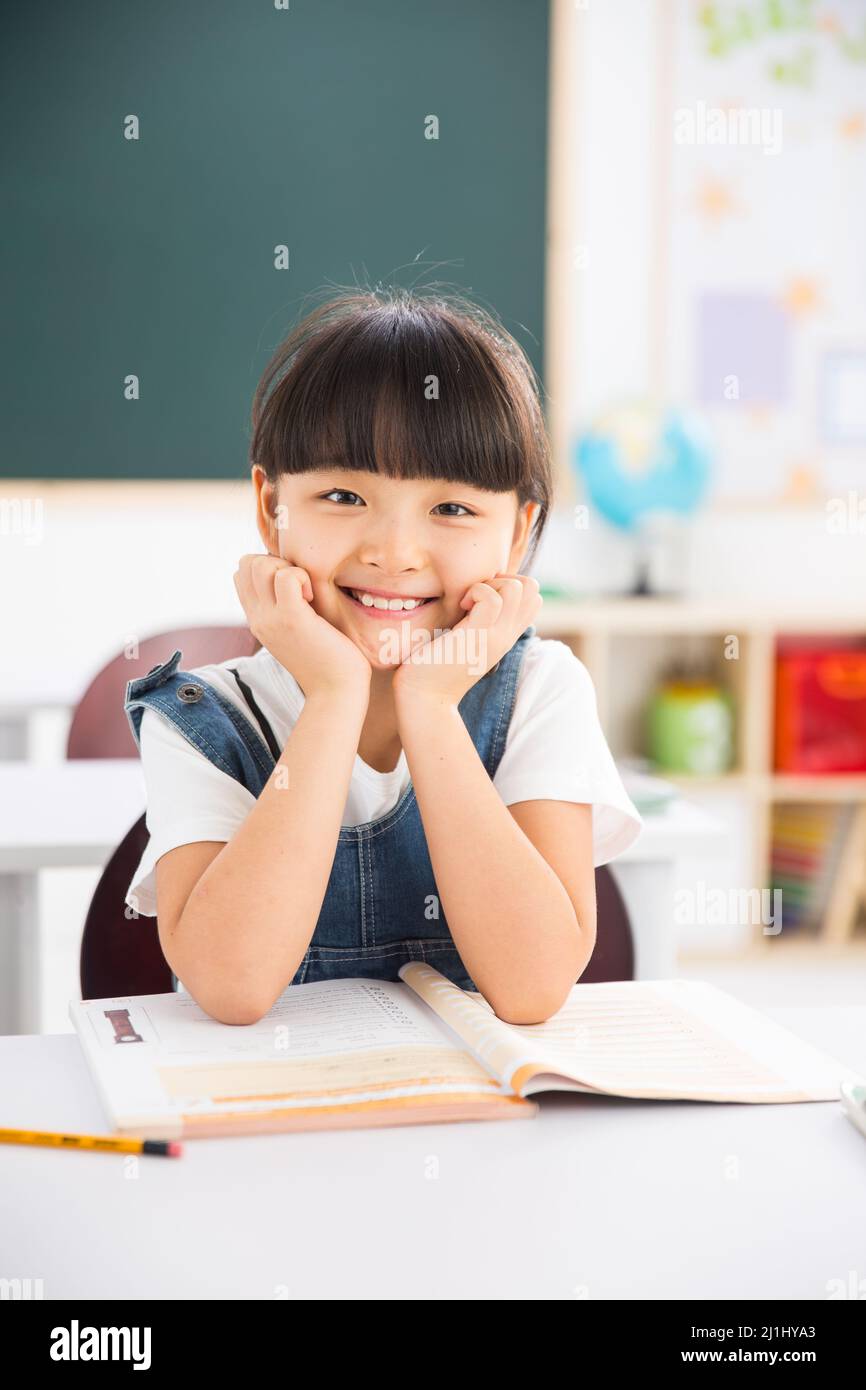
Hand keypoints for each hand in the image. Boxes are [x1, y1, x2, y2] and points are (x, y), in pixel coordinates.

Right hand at [233, 554, 371, 700]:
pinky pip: (286, 576)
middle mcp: (257, 619)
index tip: (291, 585)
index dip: (265, 566)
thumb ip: (286, 610)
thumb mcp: (296, 632)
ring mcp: (271, 618)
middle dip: (275, 561)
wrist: (336, 692)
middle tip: (300, 586)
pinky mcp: (292, 618)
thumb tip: (292, 582)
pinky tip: (312, 597)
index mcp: (257, 620)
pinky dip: (302, 576)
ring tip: (306, 593)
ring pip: (261, 565)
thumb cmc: (327, 661)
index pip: (240, 575)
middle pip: (247, 564)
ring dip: (288, 568)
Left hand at [392, 573, 541, 708]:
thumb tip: (471, 598)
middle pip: (533, 589)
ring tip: (467, 602)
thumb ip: (474, 621)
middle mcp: (507, 635)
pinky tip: (459, 606)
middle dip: (504, 579)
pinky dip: (476, 591)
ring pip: (517, 589)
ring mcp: (496, 636)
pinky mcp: (478, 636)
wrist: (424, 698)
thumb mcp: (464, 640)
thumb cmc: (434, 666)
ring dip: (489, 585)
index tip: (482, 595)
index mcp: (506, 635)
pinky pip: (492, 598)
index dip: (510, 584)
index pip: (534, 598)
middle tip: (476, 596)